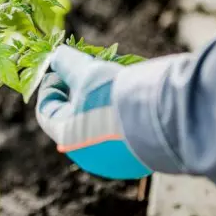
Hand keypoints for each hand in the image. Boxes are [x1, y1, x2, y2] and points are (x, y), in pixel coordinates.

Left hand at [36, 45, 150, 178]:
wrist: (168, 115)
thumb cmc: (119, 95)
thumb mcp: (88, 72)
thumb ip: (68, 64)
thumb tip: (57, 56)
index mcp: (68, 138)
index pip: (46, 111)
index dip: (50, 86)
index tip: (61, 68)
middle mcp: (89, 155)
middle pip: (74, 116)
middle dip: (80, 90)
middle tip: (89, 68)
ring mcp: (115, 160)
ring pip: (100, 123)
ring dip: (102, 99)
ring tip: (114, 78)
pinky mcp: (138, 157)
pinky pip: (122, 132)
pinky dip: (121, 113)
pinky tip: (132, 94)